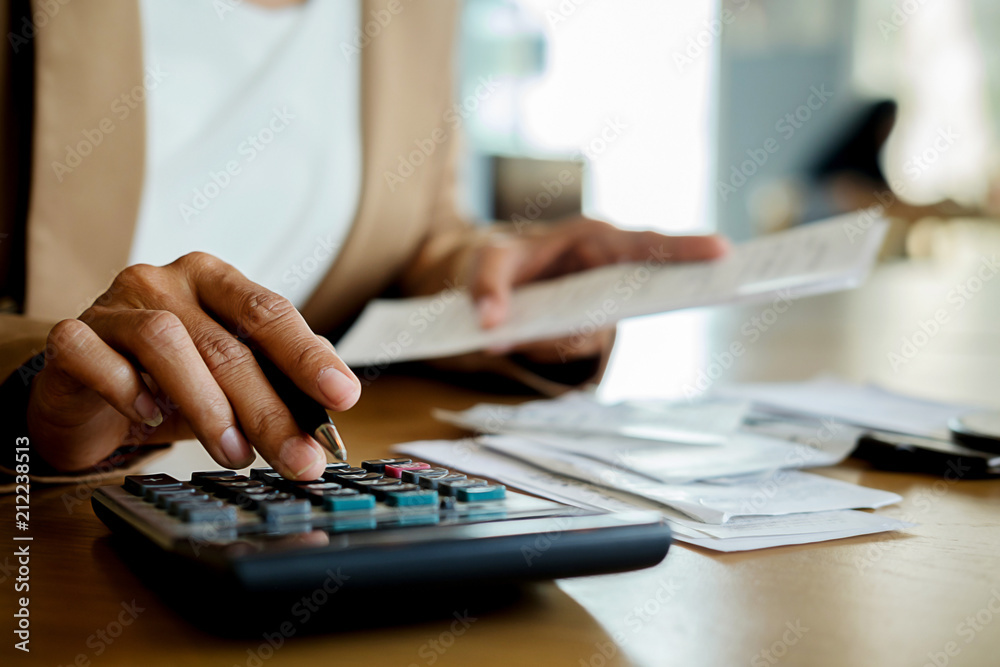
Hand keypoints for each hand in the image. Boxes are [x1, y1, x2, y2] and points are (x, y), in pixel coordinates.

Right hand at [27, 252, 359, 479]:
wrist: (85, 394)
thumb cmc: (168, 381)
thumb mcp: (229, 376)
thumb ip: (277, 378)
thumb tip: (331, 408)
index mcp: (215, 280)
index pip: (270, 311)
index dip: (308, 355)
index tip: (343, 396)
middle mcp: (166, 281)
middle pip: (227, 343)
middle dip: (270, 409)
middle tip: (299, 457)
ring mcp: (113, 305)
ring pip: (168, 345)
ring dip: (209, 408)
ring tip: (235, 454)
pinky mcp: (70, 337)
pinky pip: (98, 359)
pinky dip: (130, 392)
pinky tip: (153, 421)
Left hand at [465, 217, 728, 362]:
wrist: (494, 282)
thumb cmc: (504, 259)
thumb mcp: (486, 261)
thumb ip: (488, 285)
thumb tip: (493, 324)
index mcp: (594, 238)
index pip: (645, 244)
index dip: (684, 248)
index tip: (722, 249)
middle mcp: (609, 268)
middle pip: (649, 282)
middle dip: (669, 286)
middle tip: (703, 286)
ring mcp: (603, 302)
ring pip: (598, 327)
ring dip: (563, 331)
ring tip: (523, 319)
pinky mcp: (590, 328)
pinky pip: (576, 343)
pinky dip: (551, 343)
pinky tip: (521, 332)